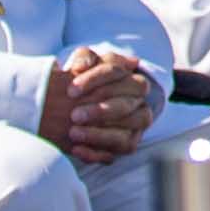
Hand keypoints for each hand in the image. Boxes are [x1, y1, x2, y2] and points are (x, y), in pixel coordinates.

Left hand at [40, 45, 157, 164]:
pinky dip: (96, 153)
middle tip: (73, 115)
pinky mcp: (127, 144)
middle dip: (99, 111)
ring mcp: (136, 126)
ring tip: (73, 133)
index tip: (71, 90)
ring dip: (99, 135)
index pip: (118, 74)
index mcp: (132, 78)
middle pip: (125, 105)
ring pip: (126, 132)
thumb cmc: (84, 83)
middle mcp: (139, 102)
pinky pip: (116, 153)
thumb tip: (82, 66)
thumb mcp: (84, 63)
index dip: (95, 80)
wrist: (76, 107)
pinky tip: (76, 149)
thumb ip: (84, 58)